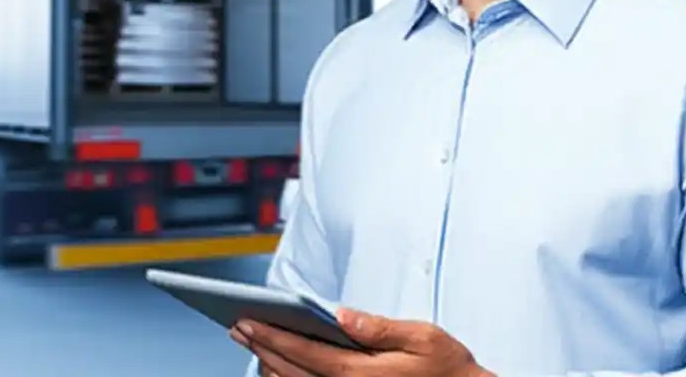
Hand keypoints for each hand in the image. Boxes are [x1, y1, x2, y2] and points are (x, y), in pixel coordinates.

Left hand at [230, 307, 492, 376]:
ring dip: (270, 366)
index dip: (272, 337)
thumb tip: (341, 314)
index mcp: (361, 373)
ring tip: (252, 344)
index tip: (247, 321)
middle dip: (262, 348)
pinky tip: (280, 369)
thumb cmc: (447, 368)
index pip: (304, 353)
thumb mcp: (423, 337)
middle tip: (238, 327)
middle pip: (292, 372)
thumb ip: (379, 327)